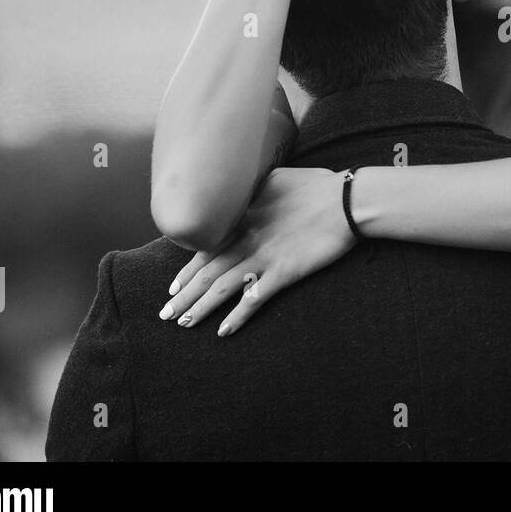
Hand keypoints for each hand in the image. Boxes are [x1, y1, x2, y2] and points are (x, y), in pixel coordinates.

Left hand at [158, 167, 353, 335]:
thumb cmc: (316, 186)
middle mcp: (245, 239)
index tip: (173, 287)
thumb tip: (242, 196)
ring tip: (184, 324)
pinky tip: (223, 331)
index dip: (187, 270)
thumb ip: (253, 193)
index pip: (205, 248)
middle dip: (183, 296)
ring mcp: (262, 257)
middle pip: (205, 272)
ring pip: (221, 288)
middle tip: (165, 315)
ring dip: (200, 309)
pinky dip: (236, 317)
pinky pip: (252, 300)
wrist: (345, 201)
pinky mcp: (282, 273)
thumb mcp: (276, 180)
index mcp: (242, 217)